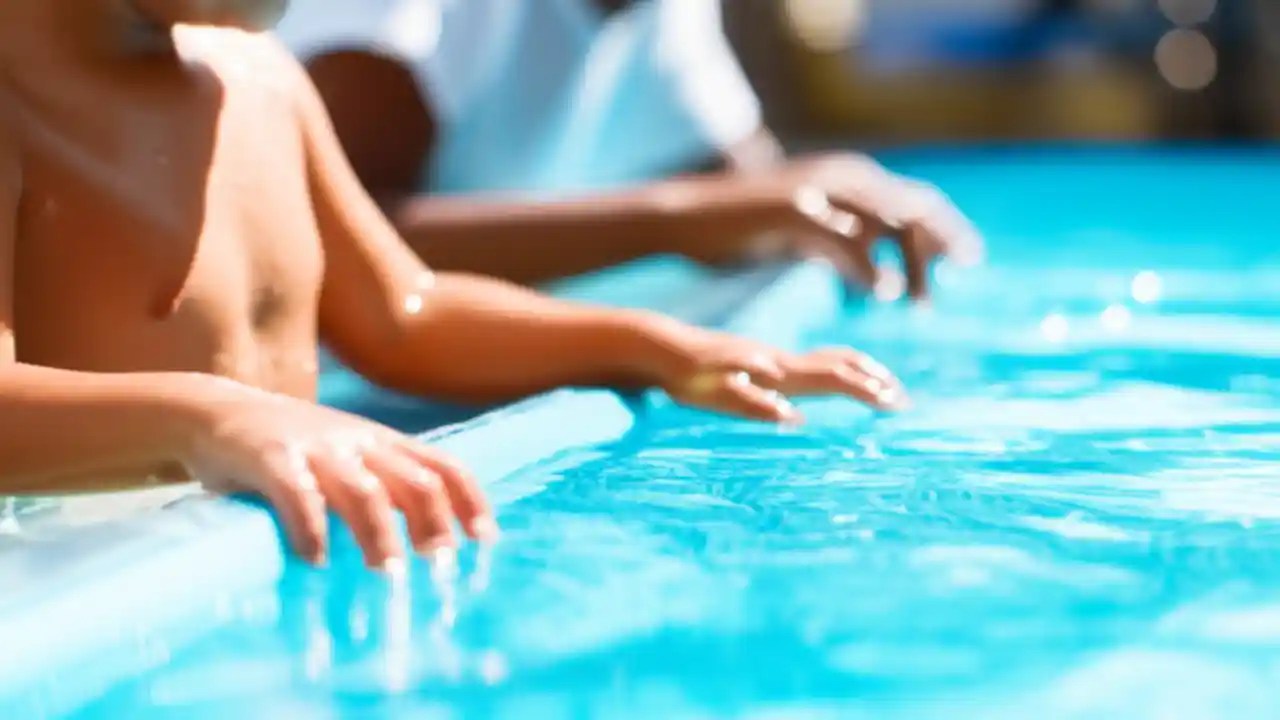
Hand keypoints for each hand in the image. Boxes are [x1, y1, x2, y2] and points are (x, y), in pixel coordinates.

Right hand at [184, 382, 493, 570]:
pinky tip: (316, 561)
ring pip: (364, 490)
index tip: (485, 540)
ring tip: (388, 574)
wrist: (213, 409)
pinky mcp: (269, 456)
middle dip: (434, 523)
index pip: (442, 466)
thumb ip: (380, 488)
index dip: (469, 500)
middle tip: (439, 566)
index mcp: (381, 441)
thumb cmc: (289, 448)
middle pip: (414, 480)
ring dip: (381, 535)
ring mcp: (315, 446)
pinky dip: (311, 528)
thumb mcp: (345, 457)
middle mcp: (358, 439)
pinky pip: (297, 492)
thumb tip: (424, 545)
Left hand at [633, 317, 907, 422]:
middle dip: (875, 380)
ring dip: (861, 371)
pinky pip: (812, 362)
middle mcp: (780, 361)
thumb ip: (752, 404)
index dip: (866, 390)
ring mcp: (772, 357)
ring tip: (884, 385)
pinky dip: (838, 368)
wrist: (660, 345)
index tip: (897, 402)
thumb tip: (793, 417)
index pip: (832, 378)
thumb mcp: (712, 394)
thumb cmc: (684, 376)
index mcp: (775, 371)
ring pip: (829, 359)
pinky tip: (834, 379)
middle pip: (840, 364)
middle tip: (905, 400)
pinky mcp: (762, 359)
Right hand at [663, 153, 981, 299]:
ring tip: (917, 302)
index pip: (912, 200)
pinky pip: (847, 239)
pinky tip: (881, 293)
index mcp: (845, 181)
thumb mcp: (801, 234)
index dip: (944, 229)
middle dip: (942, 242)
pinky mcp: (796, 209)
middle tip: (964, 275)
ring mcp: (819, 191)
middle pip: (912, 207)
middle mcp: (840, 178)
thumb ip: (839, 242)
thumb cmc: (739, 229)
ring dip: (910, 263)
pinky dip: (869, 268)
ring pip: (887, 222)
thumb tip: (874, 269)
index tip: (968, 260)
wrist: (686, 217)